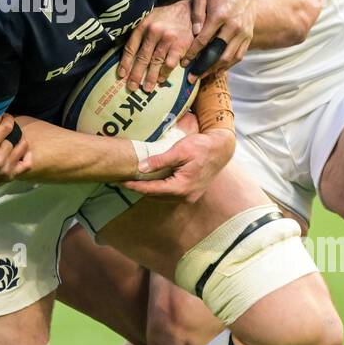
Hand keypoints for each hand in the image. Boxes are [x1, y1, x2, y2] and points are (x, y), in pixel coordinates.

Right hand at [0, 113, 32, 195]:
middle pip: (14, 137)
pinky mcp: (8, 177)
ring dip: (20, 140)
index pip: (6, 128)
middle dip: (12, 130)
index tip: (5, 117)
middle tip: (7, 128)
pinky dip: (27, 156)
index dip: (8, 119)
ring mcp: (5, 169)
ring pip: (22, 148)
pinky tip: (20, 151)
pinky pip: (26, 165)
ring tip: (14, 137)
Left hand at [118, 0, 194, 92]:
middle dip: (135, 75)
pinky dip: (165, 73)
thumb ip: (140, 32)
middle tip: (131, 87)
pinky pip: (170, 63)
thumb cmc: (168, 16)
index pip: (131, 47)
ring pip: (155, 62)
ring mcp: (167, 39)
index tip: (121, 75)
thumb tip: (130, 52)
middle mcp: (154, 31)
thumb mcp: (150, 17)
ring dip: (150, 77)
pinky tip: (161, 80)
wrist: (190, 10)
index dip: (125, 63)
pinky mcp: (180, 45)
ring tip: (146, 88)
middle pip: (142, 57)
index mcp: (143, 25)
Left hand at [121, 127, 235, 202]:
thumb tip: (141, 168)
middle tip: (124, 181)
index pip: (153, 190)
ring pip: (163, 197)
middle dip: (140, 189)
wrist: (221, 149)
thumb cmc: (201, 147)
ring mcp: (189, 196)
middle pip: (156, 196)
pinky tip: (151, 181)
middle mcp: (186, 196)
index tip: (122, 182)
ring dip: (149, 190)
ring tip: (134, 181)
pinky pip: (170, 194)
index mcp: (182, 187)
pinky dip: (159, 189)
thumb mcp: (179, 150)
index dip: (136, 187)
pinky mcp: (191, 193)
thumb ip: (160, 161)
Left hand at [182, 0, 255, 79]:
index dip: (192, 53)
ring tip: (201, 77)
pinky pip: (239, 55)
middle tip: (190, 78)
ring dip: (214, 69)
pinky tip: (217, 72)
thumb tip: (195, 33)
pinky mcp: (249, 36)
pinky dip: (228, 66)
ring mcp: (243, 32)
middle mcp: (234, 26)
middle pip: (217, 53)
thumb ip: (196, 12)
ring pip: (229, 57)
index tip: (183, 63)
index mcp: (220, 15)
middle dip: (202, 67)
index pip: (204, 40)